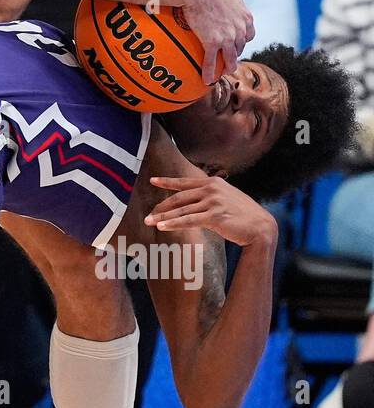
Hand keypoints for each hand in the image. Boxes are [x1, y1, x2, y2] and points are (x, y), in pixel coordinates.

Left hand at [145, 175, 276, 247]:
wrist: (261, 227)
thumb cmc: (244, 215)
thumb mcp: (226, 198)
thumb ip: (210, 196)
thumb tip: (192, 202)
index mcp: (213, 182)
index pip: (185, 182)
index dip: (167, 182)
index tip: (152, 181)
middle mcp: (211, 189)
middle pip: (179, 198)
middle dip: (161, 206)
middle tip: (147, 214)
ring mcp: (213, 202)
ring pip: (181, 210)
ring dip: (162, 216)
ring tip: (149, 222)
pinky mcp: (215, 216)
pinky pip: (189, 221)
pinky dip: (173, 223)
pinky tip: (162, 227)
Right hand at [181, 0, 254, 80]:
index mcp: (244, 16)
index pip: (249, 34)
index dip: (242, 40)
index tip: (236, 43)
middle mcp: (239, 29)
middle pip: (239, 48)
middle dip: (234, 54)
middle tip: (227, 59)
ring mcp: (226, 38)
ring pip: (229, 59)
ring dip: (226, 67)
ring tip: (221, 73)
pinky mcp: (212, 42)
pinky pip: (211, 62)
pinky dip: (209, 72)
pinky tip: (206, 79)